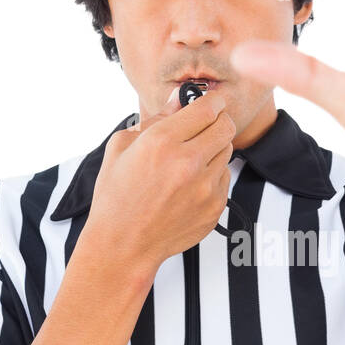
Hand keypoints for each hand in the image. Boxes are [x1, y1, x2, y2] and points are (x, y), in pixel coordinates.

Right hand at [87, 90, 235, 270]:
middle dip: (218, 120)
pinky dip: (212, 174)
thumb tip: (178, 99)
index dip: (213, 100)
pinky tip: (190, 183)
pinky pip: (224, 178)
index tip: (212, 100)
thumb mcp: (122, 147)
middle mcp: (188, 163)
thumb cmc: (117, 196)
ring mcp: (205, 187)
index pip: (208, 107)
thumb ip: (155, 118)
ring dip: (214, 148)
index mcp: (162, 142)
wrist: (124, 244)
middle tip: (206, 124)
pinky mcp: (215, 207)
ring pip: (228, 151)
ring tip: (191, 158)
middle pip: (226, 126)